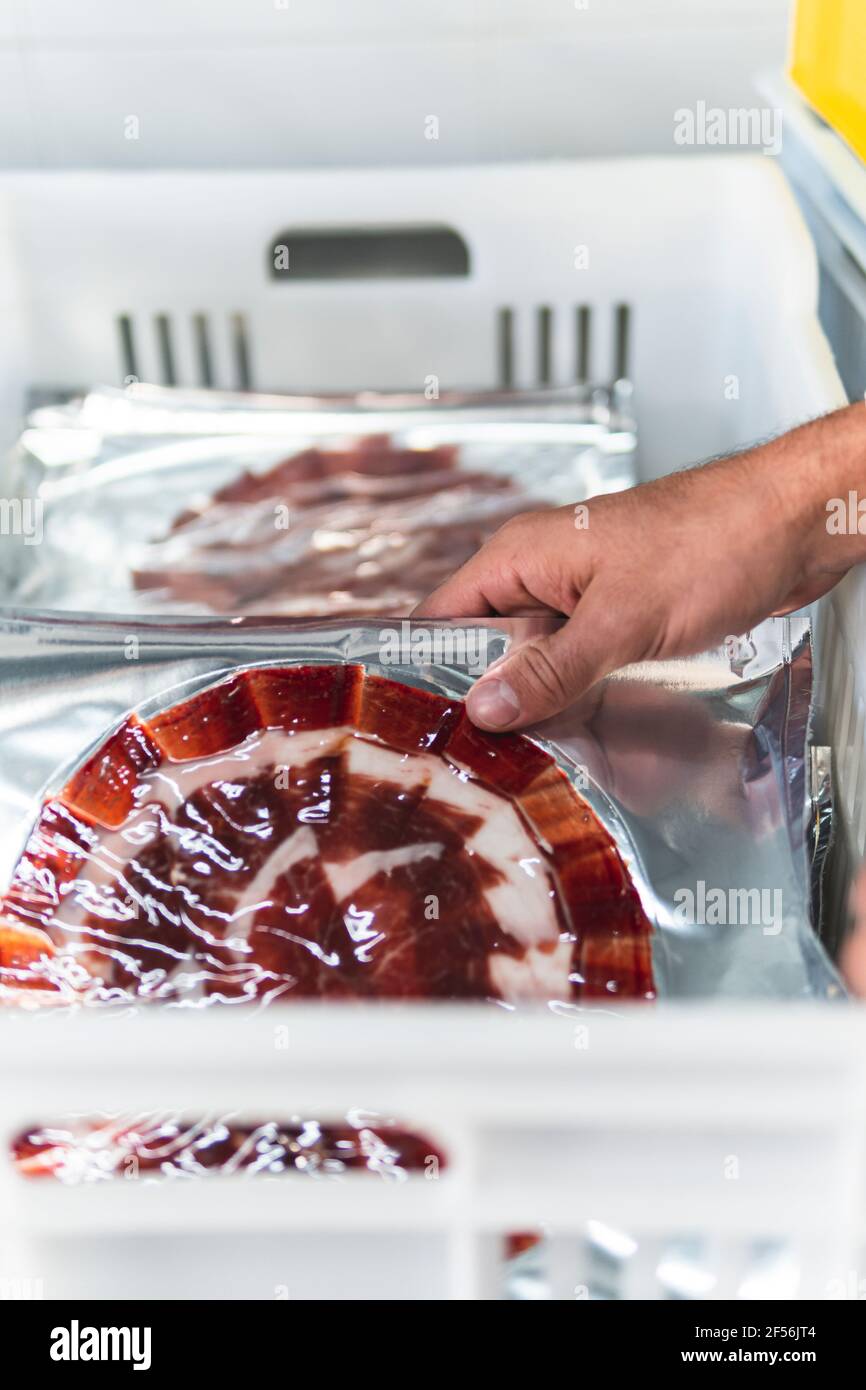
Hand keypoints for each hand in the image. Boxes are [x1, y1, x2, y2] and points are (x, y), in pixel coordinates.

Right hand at [414, 405, 865, 729]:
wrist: (792, 522)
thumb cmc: (712, 544)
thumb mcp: (620, 620)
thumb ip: (549, 669)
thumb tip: (484, 707)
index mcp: (520, 555)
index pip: (440, 617)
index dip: (424, 672)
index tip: (422, 730)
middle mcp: (540, 571)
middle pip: (481, 644)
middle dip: (479, 696)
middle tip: (470, 759)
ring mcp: (578, 592)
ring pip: (529, 656)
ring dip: (528, 697)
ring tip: (514, 754)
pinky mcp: (614, 611)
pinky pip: (571, 657)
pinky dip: (567, 690)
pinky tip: (568, 728)